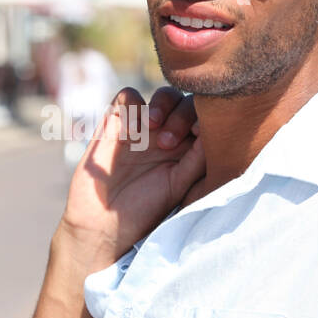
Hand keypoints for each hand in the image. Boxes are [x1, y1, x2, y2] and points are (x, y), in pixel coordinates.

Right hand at [58, 86, 204, 268]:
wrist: (103, 222)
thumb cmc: (144, 209)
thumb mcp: (179, 185)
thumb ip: (198, 158)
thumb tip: (214, 130)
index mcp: (188, 149)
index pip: (205, 119)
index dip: (205, 117)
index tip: (199, 133)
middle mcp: (168, 134)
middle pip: (188, 102)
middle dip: (181, 115)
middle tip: (167, 143)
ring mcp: (143, 128)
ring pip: (164, 95)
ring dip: (162, 105)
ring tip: (152, 129)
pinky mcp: (116, 123)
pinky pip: (127, 96)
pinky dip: (133, 104)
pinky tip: (131, 131)